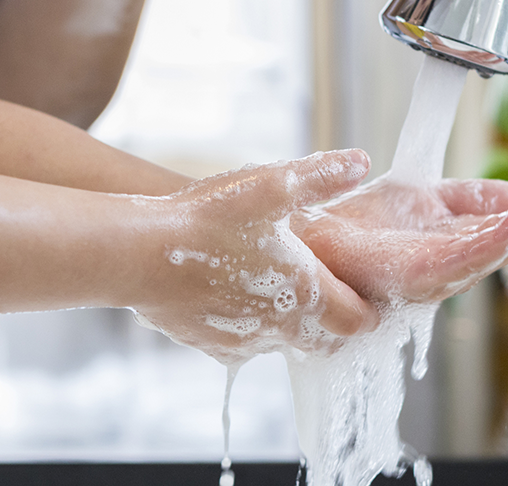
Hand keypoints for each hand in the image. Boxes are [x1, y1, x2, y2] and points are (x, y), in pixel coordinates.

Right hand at [128, 150, 380, 363]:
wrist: (140, 255)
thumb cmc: (209, 220)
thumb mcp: (272, 186)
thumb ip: (320, 176)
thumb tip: (359, 161)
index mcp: (307, 294)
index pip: (358, 322)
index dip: (367, 308)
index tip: (364, 291)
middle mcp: (280, 329)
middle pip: (325, 341)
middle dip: (332, 322)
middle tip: (326, 290)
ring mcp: (244, 342)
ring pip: (281, 342)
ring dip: (285, 320)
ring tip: (271, 282)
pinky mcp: (208, 345)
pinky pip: (240, 342)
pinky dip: (243, 322)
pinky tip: (229, 290)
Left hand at [291, 156, 507, 303]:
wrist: (304, 241)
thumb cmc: (355, 226)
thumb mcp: (419, 197)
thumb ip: (465, 196)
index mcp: (462, 242)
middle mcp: (459, 262)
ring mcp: (442, 273)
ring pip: (505, 244)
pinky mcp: (418, 276)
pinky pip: (467, 255)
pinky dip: (498, 236)